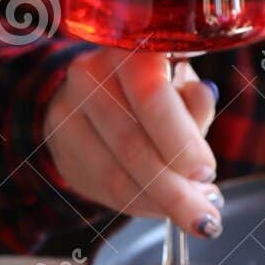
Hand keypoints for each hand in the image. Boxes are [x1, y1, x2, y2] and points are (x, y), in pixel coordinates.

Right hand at [43, 51, 222, 236]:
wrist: (92, 94)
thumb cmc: (149, 91)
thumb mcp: (181, 87)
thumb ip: (194, 102)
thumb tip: (204, 105)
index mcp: (129, 49)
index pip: (152, 96)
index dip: (181, 141)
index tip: (206, 171)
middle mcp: (90, 74)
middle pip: (132, 146)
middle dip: (175, 189)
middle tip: (204, 215)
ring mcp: (67, 111)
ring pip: (117, 175)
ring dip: (159, 203)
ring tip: (190, 215)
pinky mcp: (58, 145)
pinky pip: (103, 188)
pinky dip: (140, 205)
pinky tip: (161, 207)